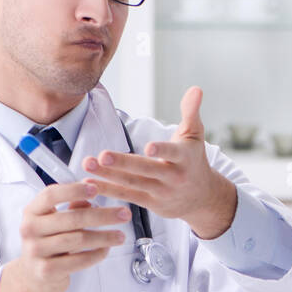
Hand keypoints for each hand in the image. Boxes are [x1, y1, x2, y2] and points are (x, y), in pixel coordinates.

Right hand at [0, 181, 126, 291]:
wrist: (32, 277)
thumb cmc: (49, 243)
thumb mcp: (56, 222)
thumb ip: (72, 208)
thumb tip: (91, 198)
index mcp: (32, 212)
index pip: (51, 195)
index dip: (74, 190)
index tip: (96, 189)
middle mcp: (30, 229)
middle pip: (72, 218)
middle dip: (103, 215)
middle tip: (125, 214)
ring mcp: (36, 251)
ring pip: (78, 239)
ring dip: (104, 237)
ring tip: (121, 236)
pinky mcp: (46, 270)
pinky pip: (79, 260)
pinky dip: (96, 254)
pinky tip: (106, 250)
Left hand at [81, 86, 237, 239]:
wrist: (203, 197)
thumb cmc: (194, 159)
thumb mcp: (195, 135)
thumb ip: (191, 111)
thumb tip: (196, 88)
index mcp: (184, 158)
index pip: (173, 153)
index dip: (161, 151)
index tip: (148, 147)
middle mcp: (174, 177)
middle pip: (146, 169)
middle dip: (123, 164)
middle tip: (103, 155)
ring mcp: (161, 192)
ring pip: (132, 183)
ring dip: (108, 176)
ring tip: (87, 164)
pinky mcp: (150, 203)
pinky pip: (127, 196)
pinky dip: (108, 190)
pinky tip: (88, 183)